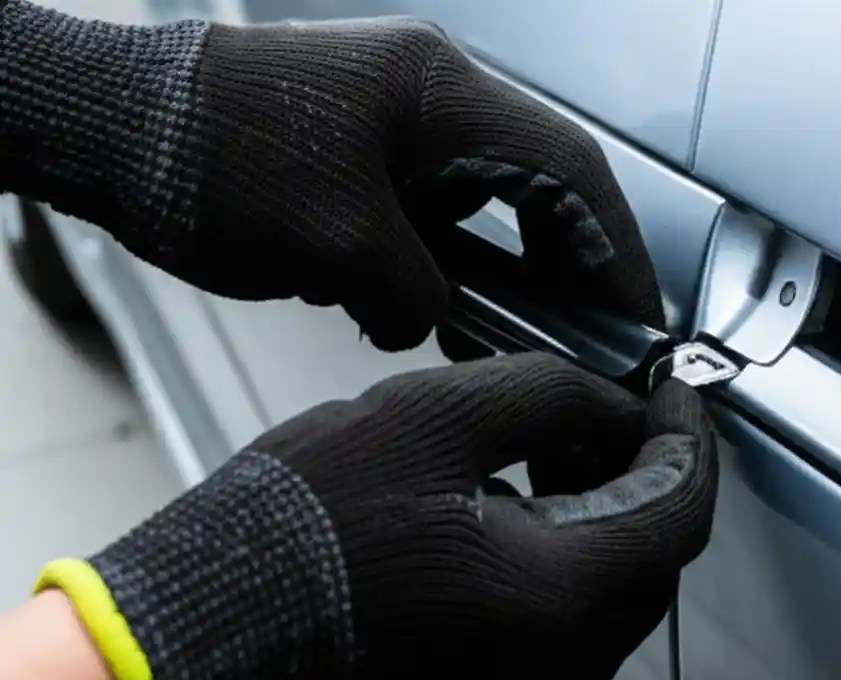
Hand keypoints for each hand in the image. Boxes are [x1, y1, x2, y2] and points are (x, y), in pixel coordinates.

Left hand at [1, 4, 664, 349]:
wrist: (111, 128)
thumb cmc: (207, 156)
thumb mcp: (336, 248)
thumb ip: (416, 294)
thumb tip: (438, 320)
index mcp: (442, 95)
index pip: (569, 171)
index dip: (615, 248)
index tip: (640, 310)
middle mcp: (430, 97)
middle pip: (538, 185)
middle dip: (567, 264)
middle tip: (594, 332)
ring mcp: (396, 122)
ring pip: (484, 204)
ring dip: (500, 269)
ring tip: (519, 334)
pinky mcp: (361, 152)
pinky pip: (431, 211)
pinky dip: (442, 263)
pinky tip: (428, 312)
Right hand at [35, 353, 716, 679]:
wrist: (192, 642)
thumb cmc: (294, 538)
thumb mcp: (426, 420)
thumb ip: (546, 396)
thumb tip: (615, 402)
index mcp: (557, 599)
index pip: (681, 511)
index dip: (688, 438)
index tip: (673, 394)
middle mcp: (558, 671)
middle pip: (654, 560)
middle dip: (646, 477)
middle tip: (608, 416)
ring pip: (608, 598)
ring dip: (603, 520)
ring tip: (550, 456)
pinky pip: (558, 631)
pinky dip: (559, 565)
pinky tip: (506, 517)